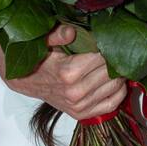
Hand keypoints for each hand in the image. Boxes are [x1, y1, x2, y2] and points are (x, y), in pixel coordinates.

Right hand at [0, 22, 127, 123]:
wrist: (27, 80)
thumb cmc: (39, 59)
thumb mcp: (44, 41)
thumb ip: (57, 33)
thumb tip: (71, 31)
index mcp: (68, 72)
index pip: (102, 57)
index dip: (107, 46)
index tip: (107, 40)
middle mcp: (76, 92)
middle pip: (110, 71)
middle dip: (114, 59)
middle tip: (114, 50)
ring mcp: (80, 106)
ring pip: (115, 86)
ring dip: (118, 74)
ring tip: (114, 63)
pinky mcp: (83, 114)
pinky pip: (112, 104)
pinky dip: (119, 92)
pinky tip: (117, 81)